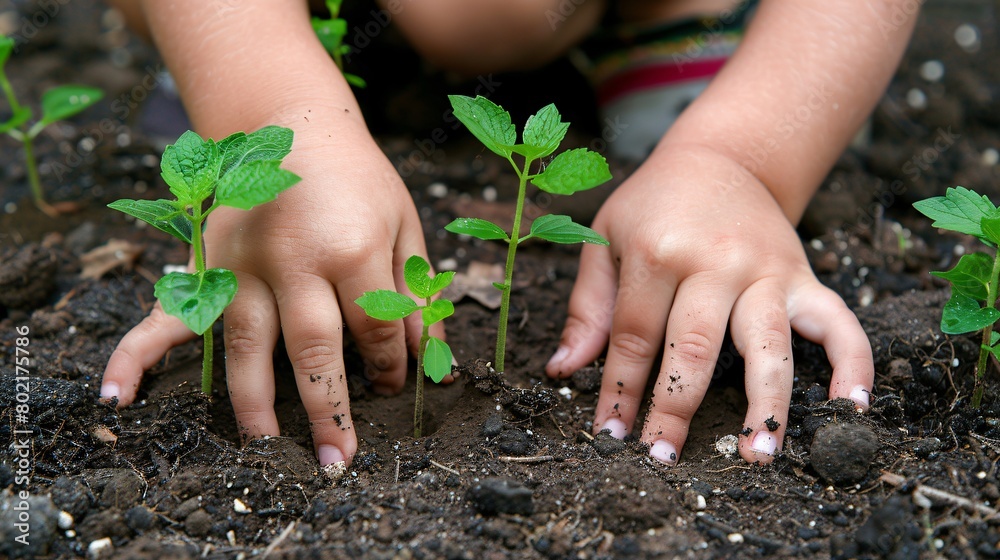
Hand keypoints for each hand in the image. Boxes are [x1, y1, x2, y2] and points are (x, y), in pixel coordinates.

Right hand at [101, 123, 441, 466]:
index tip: (391, 385)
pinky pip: (164, 311)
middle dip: (328, 410)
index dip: (388, 365)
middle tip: (336, 461)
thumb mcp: (403, 225)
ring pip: (245, 345)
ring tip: (263, 448)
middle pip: (313, 349)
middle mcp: (293, 259)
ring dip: (253, 403)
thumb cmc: (359, 179)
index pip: (374, 329)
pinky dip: (136, 355)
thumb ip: (414, 292)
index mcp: (352, 247)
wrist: (293, 123)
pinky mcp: (204, 261)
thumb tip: (425, 360)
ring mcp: (240, 261)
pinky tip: (116, 395)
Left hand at [546, 146, 872, 463]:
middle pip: (693, 347)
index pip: (634, 336)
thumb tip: (563, 370)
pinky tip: (851, 405)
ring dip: (765, 404)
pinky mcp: (803, 276)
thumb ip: (587, 306)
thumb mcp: (605, 238)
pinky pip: (839, 321)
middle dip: (676, 408)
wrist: (721, 158)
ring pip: (767, 344)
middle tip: (663, 459)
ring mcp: (765, 271)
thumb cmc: (653, 205)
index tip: (610, 436)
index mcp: (657, 252)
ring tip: (757, 455)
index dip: (619, 391)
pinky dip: (852, 362)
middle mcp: (714, 262)